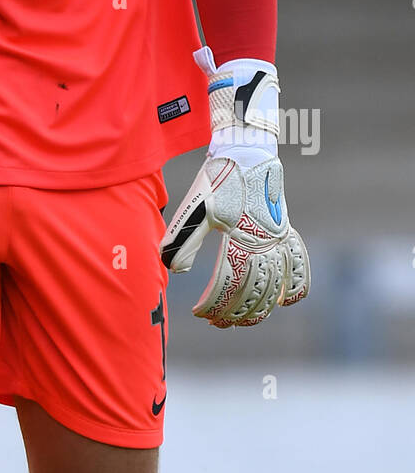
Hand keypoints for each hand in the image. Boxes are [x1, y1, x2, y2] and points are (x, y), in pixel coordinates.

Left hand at [159, 153, 309, 326]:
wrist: (246, 151)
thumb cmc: (218, 178)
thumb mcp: (197, 208)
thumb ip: (185, 240)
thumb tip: (172, 270)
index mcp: (241, 240)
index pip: (229, 286)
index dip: (214, 305)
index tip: (200, 314)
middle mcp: (265, 244)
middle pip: (254, 291)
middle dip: (234, 312)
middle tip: (216, 321)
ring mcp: (279, 239)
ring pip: (276, 285)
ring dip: (260, 307)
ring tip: (243, 319)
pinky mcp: (285, 231)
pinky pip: (299, 265)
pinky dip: (296, 286)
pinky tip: (284, 301)